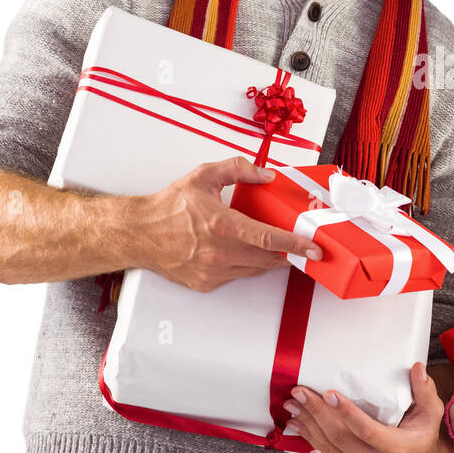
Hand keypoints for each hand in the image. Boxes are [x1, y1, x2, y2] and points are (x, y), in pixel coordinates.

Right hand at [130, 156, 322, 291]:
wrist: (139, 233)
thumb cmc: (169, 206)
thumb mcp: (204, 176)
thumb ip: (238, 169)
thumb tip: (266, 174)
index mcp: (221, 225)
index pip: (268, 237)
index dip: (295, 243)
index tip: (314, 247)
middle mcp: (218, 252)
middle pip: (267, 258)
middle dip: (288, 253)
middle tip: (301, 245)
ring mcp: (212, 271)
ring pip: (254, 269)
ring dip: (269, 259)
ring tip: (276, 247)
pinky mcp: (206, 283)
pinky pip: (237, 275)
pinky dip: (246, 265)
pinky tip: (245, 252)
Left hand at [285, 363, 453, 452]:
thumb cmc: (424, 439)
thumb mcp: (430, 413)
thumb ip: (424, 390)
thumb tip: (417, 368)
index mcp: (395, 448)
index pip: (365, 429)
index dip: (345, 412)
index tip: (329, 394)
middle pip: (339, 437)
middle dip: (315, 412)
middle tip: (300, 393)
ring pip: (328, 448)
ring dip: (308, 424)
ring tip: (293, 406)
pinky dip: (312, 440)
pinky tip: (301, 425)